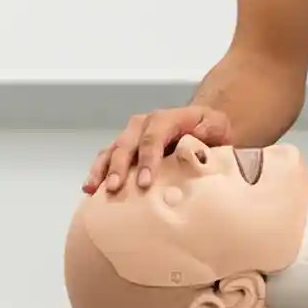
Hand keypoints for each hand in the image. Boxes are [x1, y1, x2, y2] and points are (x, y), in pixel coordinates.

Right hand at [84, 106, 232, 193]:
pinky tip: (90, 189)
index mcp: (166, 119)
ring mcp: (131, 136)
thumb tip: (198, 140)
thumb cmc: (210, 128)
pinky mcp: (125, 148)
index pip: (153, 138)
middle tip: (115, 188)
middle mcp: (144, 125)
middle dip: (119, 167)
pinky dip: (98, 172)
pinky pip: (106, 158)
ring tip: (94, 189)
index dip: (148, 160)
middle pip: (127, 145)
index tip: (145, 183)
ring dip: (102, 170)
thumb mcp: (216, 125)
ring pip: (111, 150)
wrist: (203, 123)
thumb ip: (208, 131)